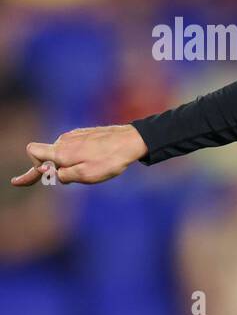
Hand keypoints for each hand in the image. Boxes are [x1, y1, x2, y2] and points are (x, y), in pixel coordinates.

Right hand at [11, 125, 147, 186]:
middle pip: (48, 156)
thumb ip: (63, 175)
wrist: (132, 140)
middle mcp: (64, 141)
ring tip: (92, 168)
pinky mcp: (84, 134)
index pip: (33, 151)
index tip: (26, 180)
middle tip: (69, 178)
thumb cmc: (110, 160)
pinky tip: (95, 160)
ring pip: (62, 153)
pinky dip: (78, 157)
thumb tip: (54, 174)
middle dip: (53, 169)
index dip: (31, 167)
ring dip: (68, 163)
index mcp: (61, 151)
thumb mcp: (86, 175)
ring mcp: (74, 136)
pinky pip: (74, 148)